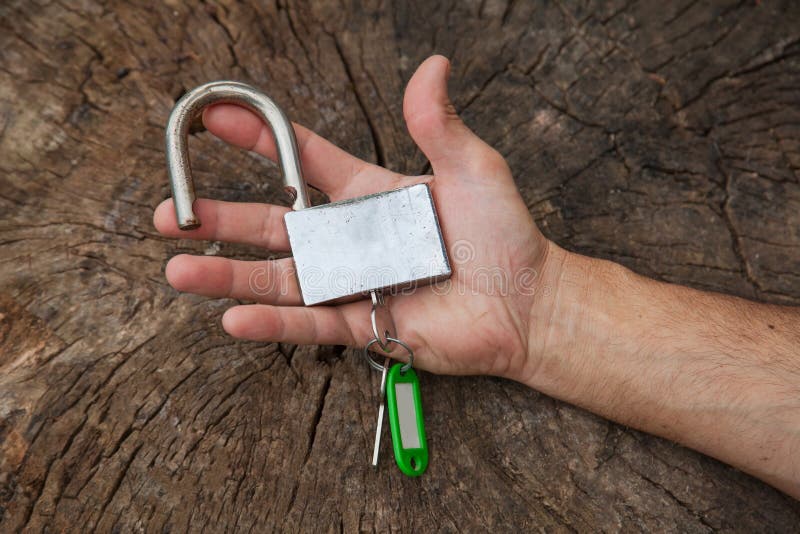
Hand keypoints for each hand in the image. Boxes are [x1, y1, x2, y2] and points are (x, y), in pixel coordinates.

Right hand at [154, 55, 561, 381]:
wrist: (531, 303)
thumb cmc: (505, 236)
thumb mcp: (473, 168)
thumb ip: (438, 124)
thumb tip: (433, 65)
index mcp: (371, 196)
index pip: (304, 164)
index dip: (260, 142)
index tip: (215, 121)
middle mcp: (353, 240)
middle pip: (274, 228)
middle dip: (221, 221)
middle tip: (171, 215)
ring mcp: (355, 284)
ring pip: (281, 281)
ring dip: (228, 278)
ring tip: (179, 272)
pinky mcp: (366, 326)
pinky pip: (312, 325)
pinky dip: (274, 324)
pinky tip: (233, 318)